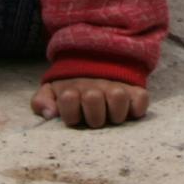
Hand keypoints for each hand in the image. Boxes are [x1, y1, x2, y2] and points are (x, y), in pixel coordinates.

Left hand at [31, 77, 149, 128]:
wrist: (96, 66)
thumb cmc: (72, 90)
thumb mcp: (51, 92)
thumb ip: (42, 101)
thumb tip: (50, 114)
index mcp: (73, 90)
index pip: (69, 100)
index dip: (70, 112)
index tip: (73, 115)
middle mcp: (95, 88)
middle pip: (93, 99)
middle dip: (93, 115)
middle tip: (94, 117)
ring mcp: (117, 89)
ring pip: (118, 97)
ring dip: (115, 111)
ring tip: (111, 115)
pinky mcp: (135, 92)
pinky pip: (142, 99)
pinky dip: (137, 107)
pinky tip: (129, 111)